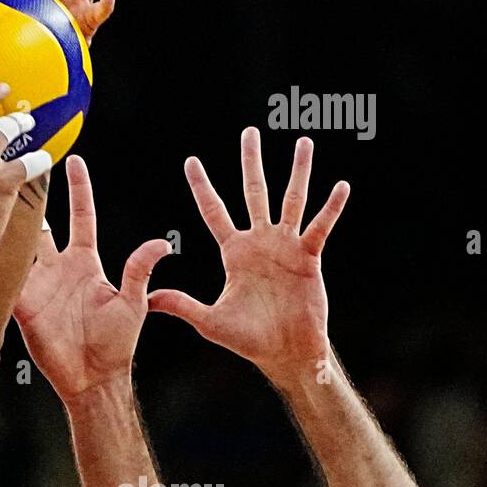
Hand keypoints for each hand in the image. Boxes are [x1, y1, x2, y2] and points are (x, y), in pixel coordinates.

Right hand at [14, 156, 170, 399]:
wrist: (93, 378)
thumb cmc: (116, 343)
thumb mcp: (133, 302)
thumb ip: (139, 270)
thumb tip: (161, 244)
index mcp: (86, 263)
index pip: (81, 216)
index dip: (79, 189)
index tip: (74, 161)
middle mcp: (59, 269)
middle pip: (41, 225)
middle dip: (29, 200)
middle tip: (15, 172)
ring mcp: (38, 286)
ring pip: (18, 248)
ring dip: (6, 228)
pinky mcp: (21, 306)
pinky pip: (5, 281)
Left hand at [148, 128, 350, 383]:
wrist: (284, 354)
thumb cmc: (248, 338)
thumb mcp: (208, 320)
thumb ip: (180, 305)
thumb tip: (147, 299)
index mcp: (233, 252)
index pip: (213, 211)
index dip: (202, 186)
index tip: (191, 160)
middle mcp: (259, 242)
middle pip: (253, 193)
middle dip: (250, 163)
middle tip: (248, 132)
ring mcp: (286, 247)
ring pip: (291, 200)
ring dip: (298, 172)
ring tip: (303, 142)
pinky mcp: (309, 258)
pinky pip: (320, 228)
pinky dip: (330, 208)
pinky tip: (340, 186)